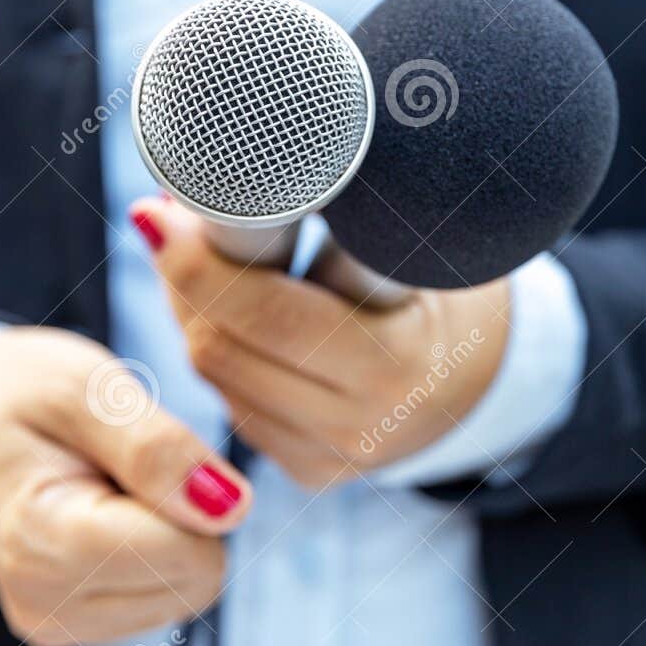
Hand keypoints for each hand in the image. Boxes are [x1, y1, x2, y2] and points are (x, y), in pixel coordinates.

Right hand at [0, 325, 250, 645]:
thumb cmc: (21, 390)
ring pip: (187, 593)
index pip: (189, 552)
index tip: (138, 449)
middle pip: (196, 580)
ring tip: (104, 485)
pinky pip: (164, 599)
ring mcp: (55, 625)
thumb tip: (233, 509)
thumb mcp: (89, 388)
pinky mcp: (71, 628)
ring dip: (167, 530)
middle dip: (181, 513)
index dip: (191, 488)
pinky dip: (151, 552)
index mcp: (42, 541)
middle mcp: (44, 604)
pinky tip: (101, 512)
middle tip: (119, 466)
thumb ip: (159, 448)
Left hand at [131, 197, 508, 488]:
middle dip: (185, 279)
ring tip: (200, 256)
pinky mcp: (311, 471)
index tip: (158, 211)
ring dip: (194, 313)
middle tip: (164, 219)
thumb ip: (325, 215)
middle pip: (220, 348)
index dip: (200, 262)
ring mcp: (333, 456)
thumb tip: (216, 175)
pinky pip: (233, 404)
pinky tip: (229, 311)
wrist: (488, 375)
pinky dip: (219, 351)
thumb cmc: (440, 286)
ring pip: (215, 376)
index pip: (266, 315)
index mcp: (394, 360)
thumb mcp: (402, 243)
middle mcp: (360, 422)